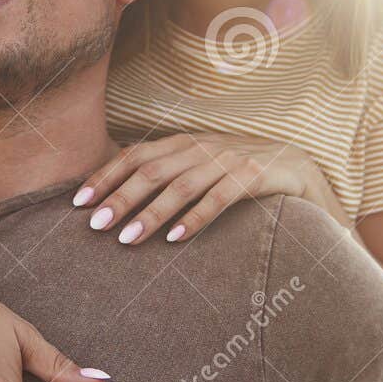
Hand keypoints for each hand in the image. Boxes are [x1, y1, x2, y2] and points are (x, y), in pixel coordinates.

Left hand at [72, 133, 341, 244]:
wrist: (304, 170)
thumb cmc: (243, 175)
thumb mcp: (202, 169)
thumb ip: (168, 177)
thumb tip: (118, 203)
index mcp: (185, 142)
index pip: (135, 155)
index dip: (105, 177)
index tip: (78, 203)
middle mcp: (203, 146)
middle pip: (152, 170)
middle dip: (119, 197)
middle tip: (95, 226)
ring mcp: (231, 158)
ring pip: (182, 184)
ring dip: (151, 212)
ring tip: (126, 239)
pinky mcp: (257, 175)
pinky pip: (221, 197)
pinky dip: (196, 218)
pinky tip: (176, 239)